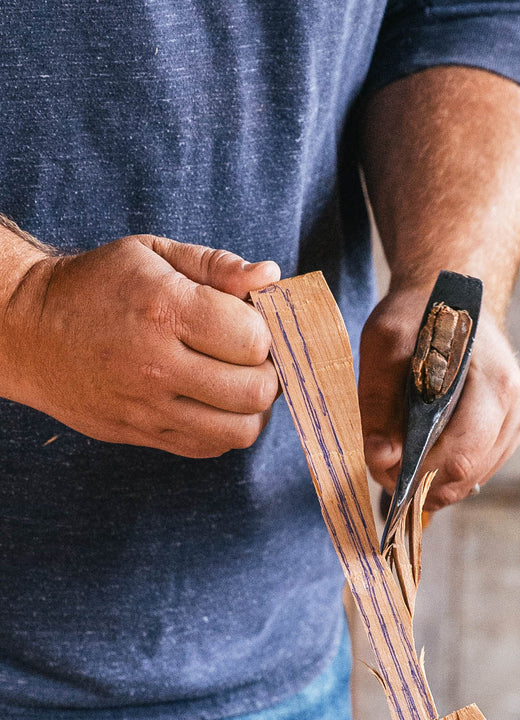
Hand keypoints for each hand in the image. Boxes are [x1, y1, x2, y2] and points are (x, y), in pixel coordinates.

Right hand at [0, 234, 280, 457]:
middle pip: (255, 391)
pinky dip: (224, 429)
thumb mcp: (153, 253)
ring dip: (252, 409)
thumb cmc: (97, 285)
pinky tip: (211, 403)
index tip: (248, 323)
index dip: (263, 331)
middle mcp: (158, 365)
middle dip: (266, 373)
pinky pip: (209, 447)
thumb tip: (271, 276)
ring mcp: (149, 408)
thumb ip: (216, 265)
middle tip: (251, 358)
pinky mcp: (142, 434)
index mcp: (165, 310)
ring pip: (240, 431)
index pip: (253, 340)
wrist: (28, 330)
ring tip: (237, 384)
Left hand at [359, 287, 519, 509]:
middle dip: (423, 484)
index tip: (382, 468)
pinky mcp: (509, 430)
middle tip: (384, 472)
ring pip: (474, 479)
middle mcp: (515, 406)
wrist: (452, 298)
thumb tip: (381, 458)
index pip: (462, 454)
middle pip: (468, 474)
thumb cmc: (418, 319)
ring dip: (434, 482)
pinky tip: (422, 456)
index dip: (419, 474)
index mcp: (493, 383)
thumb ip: (379, 403)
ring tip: (399, 461)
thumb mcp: (385, 345)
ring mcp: (517, 420)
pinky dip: (448, 473)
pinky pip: (478, 470)